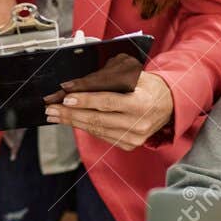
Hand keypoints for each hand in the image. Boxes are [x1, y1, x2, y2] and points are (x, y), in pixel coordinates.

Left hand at [43, 71, 174, 150]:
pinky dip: (85, 127)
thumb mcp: (133, 76)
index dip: (84, 100)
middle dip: (70, 114)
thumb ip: (108, 80)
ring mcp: (133, 137)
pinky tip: (72, 121)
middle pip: (97, 119)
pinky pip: (101, 136)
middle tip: (51, 109)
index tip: (66, 97)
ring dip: (72, 122)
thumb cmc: (149, 86)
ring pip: (96, 129)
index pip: (107, 102)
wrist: (170, 104)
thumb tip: (78, 84)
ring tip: (55, 115)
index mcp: (141, 103)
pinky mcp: (128, 145)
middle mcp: (138, 124)